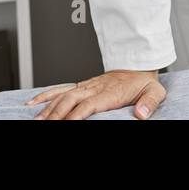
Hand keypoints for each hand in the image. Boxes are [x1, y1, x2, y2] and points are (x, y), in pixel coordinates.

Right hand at [25, 69, 165, 119]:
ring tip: (37, 120)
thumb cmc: (143, 82)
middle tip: (45, 124)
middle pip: (72, 99)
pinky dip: (46, 95)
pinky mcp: (81, 85)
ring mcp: (86, 86)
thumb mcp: (155, 92)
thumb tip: (142, 114)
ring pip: (63, 95)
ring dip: (49, 107)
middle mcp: (95, 87)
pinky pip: (61, 89)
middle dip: (57, 113)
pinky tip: (33, 104)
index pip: (91, 103)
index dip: (78, 113)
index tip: (69, 122)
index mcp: (111, 92)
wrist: (137, 65)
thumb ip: (149, 102)